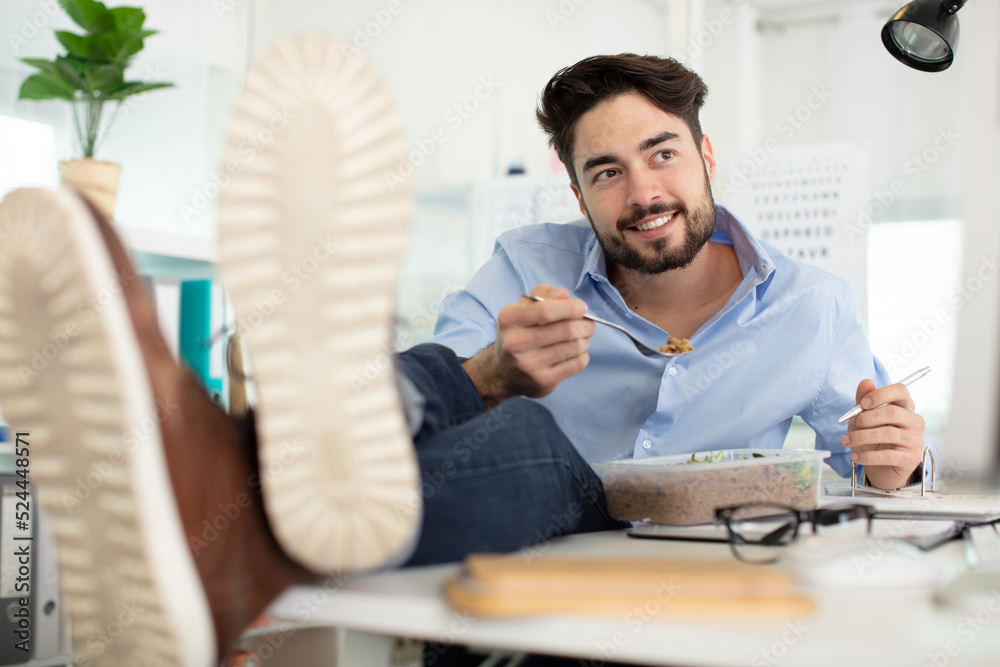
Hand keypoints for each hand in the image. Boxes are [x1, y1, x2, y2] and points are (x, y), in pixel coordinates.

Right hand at [462, 284, 593, 406]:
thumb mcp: (521, 309)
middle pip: (566, 329)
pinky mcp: (543, 381)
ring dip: (585, 339)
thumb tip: (565, 295)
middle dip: (585, 324)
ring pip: (574, 346)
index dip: (571, 307)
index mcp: (510, 320)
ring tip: (581, 337)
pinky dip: (583, 355)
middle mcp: (516, 343)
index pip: (547, 310)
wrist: (503, 373)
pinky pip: (577, 364)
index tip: (582, 307)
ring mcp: (529, 365)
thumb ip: (542, 294)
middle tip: (588, 324)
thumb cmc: (517, 334)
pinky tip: (575, 353)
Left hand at [840, 379, 925, 489]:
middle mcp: (914, 421)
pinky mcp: (911, 459)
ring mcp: (915, 440)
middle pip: (893, 412)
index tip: (863, 404)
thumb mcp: (864, 419)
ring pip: (889, 433)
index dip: (880, 394)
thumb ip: (864, 401)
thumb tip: (866, 382)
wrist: (881, 468)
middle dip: (867, 418)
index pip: (900, 390)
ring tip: (846, 441)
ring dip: (861, 437)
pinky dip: (868, 456)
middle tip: (851, 425)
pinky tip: (855, 456)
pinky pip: (888, 455)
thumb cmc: (873, 439)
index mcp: (904, 407)